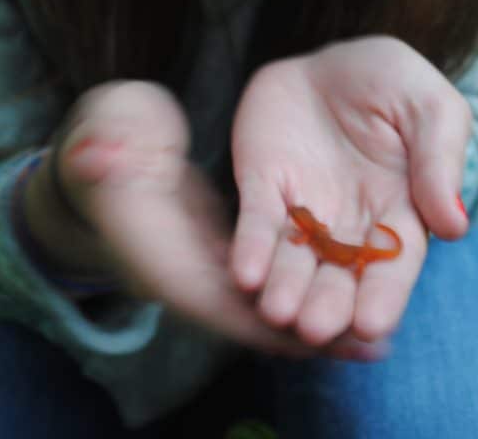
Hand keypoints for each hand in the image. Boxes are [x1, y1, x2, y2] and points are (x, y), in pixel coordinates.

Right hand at [31, 82, 371, 358]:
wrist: (114, 140)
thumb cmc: (104, 138)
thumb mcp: (100, 140)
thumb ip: (100, 150)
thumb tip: (96, 157)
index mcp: (152, 254)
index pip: (211, 300)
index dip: (264, 323)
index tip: (319, 334)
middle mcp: (185, 273)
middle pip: (253, 313)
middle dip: (309, 327)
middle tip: (374, 338)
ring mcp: (210, 263)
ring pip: (274, 294)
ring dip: (319, 305)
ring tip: (380, 323)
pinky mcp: (232, 244)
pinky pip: (281, 269)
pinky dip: (315, 277)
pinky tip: (359, 277)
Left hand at [230, 36, 471, 348]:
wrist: (334, 58)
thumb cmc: (394, 82)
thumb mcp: (430, 106)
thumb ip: (440, 160)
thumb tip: (454, 226)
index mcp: (401, 210)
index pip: (395, 263)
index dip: (384, 295)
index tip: (372, 325)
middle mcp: (350, 222)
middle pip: (340, 274)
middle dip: (327, 303)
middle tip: (315, 327)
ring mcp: (305, 207)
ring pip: (294, 259)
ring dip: (284, 287)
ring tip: (276, 311)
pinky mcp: (263, 186)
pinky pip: (256, 222)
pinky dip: (250, 248)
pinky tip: (243, 273)